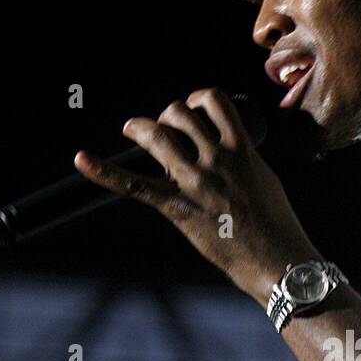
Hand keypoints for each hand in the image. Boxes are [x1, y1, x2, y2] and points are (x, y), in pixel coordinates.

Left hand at [73, 88, 318, 299]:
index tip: (194, 111)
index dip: (198, 99)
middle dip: (166, 115)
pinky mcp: (178, 208)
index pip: (214, 101)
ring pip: (157, 134)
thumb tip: (230, 148)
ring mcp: (196, 182)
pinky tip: (82, 159)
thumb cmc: (277, 226)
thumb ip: (244, 160)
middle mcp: (217, 159)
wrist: (278, 262)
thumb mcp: (265, 180)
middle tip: (162, 129)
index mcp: (242, 150)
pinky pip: (135, 186)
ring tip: (132, 130)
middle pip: (180, 113)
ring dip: (139, 127)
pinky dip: (103, 172)